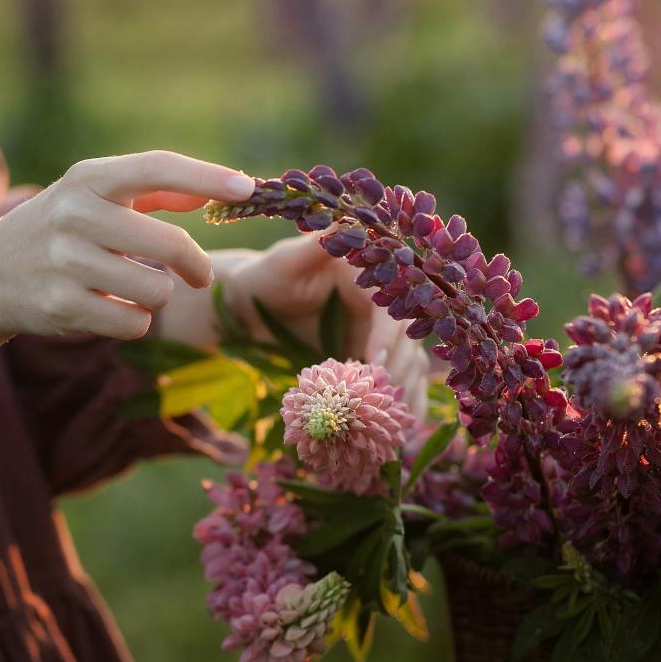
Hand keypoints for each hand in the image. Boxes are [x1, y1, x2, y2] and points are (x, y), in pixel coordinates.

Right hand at [0, 151, 253, 411]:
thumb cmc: (58, 231)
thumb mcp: (93, 196)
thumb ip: (154, 191)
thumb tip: (214, 191)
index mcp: (89, 179)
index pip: (157, 168)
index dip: (207, 177)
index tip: (247, 188)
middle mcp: (76, 214)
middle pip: (171, 245)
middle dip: (194, 265)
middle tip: (199, 275)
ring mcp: (66, 261)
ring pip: (156, 290)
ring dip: (156, 296)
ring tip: (133, 289)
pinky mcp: (62, 306)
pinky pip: (133, 322)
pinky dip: (133, 321)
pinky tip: (110, 309)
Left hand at [165, 234, 429, 418]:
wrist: (250, 307)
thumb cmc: (262, 279)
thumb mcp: (282, 263)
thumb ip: (310, 248)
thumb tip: (340, 225)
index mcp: (370, 270)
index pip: (394, 304)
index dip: (390, 335)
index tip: (375, 367)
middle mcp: (386, 299)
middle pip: (409, 338)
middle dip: (399, 373)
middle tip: (385, 407)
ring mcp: (384, 330)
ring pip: (410, 363)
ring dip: (406, 396)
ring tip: (397, 429)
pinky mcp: (377, 356)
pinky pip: (399, 382)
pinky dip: (402, 407)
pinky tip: (401, 436)